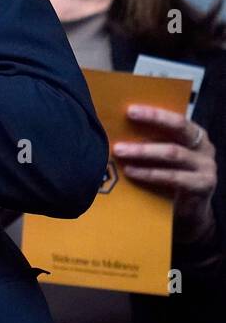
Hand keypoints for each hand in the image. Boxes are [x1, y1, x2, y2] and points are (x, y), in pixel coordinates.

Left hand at [114, 104, 216, 241]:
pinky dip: (149, 173)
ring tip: (119, 150)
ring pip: (173, 153)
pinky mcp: (202, 185)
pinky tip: (131, 172)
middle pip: (180, 127)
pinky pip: (173, 176)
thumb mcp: (162, 157)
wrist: (188, 212)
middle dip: (152, 120)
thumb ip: (149, 142)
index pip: (176, 117)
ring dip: (143, 151)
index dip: (155, 113)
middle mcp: (204, 147)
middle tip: (126, 117)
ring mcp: (206, 166)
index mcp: (195, 135)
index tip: (130, 109)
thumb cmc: (170, 178)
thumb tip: (115, 129)